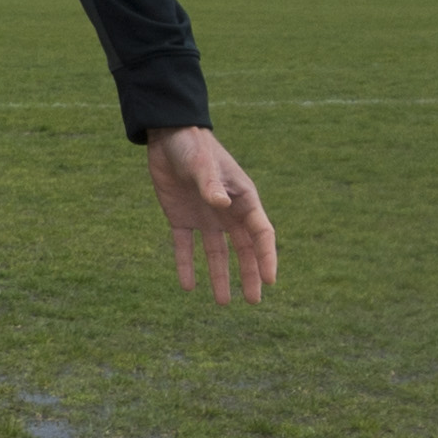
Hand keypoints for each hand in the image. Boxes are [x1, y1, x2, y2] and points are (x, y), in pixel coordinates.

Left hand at [146, 126, 277, 302]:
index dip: (266, 257)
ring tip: (223, 302)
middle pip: (243, 249)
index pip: (261, 233)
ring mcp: (206, 216)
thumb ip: (212, 185)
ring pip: (217, 252)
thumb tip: (221, 204)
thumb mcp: (203, 164)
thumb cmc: (193, 146)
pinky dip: (186, 265)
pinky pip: (186, 246)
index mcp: (243, 198)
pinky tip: (188, 286)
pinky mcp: (182, 218)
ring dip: (220, 276)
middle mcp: (227, 211)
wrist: (167, 135)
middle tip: (253, 301)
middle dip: (249, 274)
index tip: (270, 280)